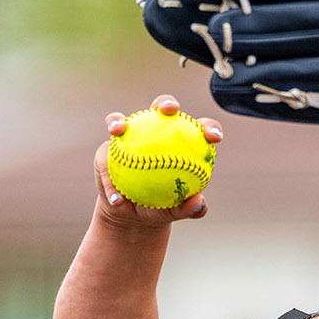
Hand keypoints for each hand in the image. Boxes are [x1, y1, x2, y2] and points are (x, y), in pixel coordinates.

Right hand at [92, 94, 222, 227]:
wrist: (132, 216)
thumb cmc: (160, 208)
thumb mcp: (176, 212)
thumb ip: (191, 208)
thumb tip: (199, 202)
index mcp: (180, 142)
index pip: (198, 129)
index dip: (208, 127)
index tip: (214, 138)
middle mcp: (154, 131)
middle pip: (162, 108)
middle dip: (167, 102)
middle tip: (170, 111)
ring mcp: (128, 137)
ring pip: (123, 120)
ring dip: (118, 120)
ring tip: (118, 129)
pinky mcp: (106, 150)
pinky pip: (104, 154)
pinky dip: (105, 167)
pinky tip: (109, 181)